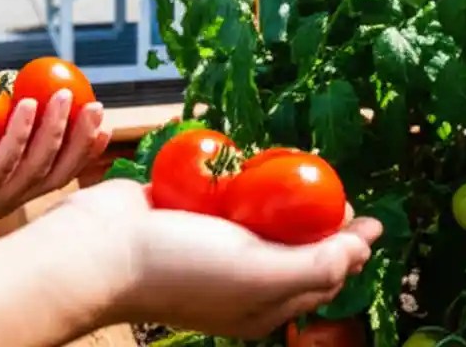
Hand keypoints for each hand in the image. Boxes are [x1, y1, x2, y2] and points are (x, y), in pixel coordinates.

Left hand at [0, 90, 112, 222]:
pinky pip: (4, 158)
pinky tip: (27, 104)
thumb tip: (18, 79)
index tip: (101, 119)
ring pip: (36, 165)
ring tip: (63, 95)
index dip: (85, 148)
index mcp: (10, 188)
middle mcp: (7, 200)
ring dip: (55, 128)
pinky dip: (20, 130)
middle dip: (82, 138)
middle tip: (96, 106)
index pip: (59, 170)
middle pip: (58, 171)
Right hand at [43, 179, 382, 339]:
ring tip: (293, 167)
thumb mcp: (260, 275)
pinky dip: (234, 176)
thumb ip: (316, 267)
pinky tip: (245, 159)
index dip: (347, 246)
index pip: (320, 276)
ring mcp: (211, 242)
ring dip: (275, 191)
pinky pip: (221, 191)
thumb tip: (359, 252)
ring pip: (258, 212)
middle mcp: (239, 276)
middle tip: (328, 184)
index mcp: (261, 305)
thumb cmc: (178, 268)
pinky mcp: (186, 212)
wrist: (98, 247)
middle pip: (293, 242)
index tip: (367, 216)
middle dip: (315, 216)